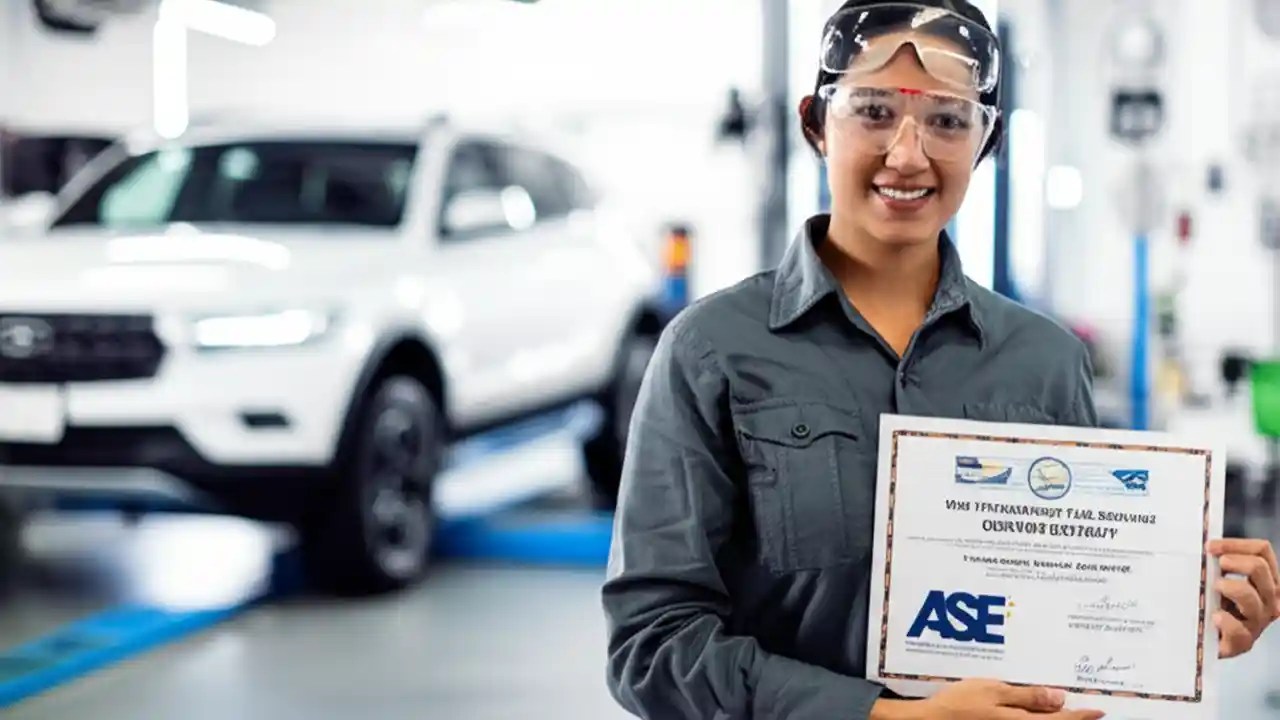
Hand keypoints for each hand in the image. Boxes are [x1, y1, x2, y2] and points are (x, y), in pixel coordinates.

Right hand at [920, 678, 1102, 718]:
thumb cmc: (960, 704)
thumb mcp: (994, 691)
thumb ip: (1027, 696)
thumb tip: (1059, 698)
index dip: (1082, 716)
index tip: (1099, 711)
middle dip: (1068, 717)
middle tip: (1082, 708)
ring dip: (1049, 717)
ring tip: (1056, 706)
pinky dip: (1032, 718)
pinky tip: (1030, 710)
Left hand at [1208, 538, 1279, 657]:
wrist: (1202, 638)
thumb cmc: (1208, 602)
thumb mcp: (1214, 577)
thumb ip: (1213, 562)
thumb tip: (1203, 545)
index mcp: (1263, 579)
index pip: (1262, 551)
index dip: (1237, 544)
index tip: (1210, 546)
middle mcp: (1267, 599)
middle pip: (1261, 568)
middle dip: (1238, 561)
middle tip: (1218, 563)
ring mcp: (1256, 622)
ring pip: (1252, 597)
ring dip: (1233, 587)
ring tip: (1215, 586)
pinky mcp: (1242, 643)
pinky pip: (1240, 631)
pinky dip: (1227, 622)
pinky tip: (1215, 616)